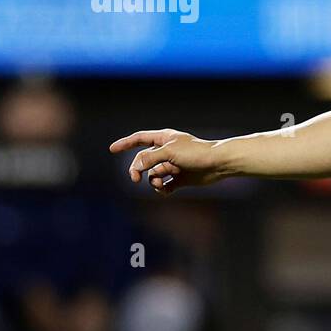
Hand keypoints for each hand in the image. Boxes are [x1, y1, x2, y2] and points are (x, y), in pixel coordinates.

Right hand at [109, 128, 224, 194]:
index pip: (140, 139)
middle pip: (143, 160)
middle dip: (137, 169)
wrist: (218, 164)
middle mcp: (167, 151)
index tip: (112, 149)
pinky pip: (164, 185)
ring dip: (153, 181)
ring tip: (160, 184)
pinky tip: (165, 191)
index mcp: (164, 139)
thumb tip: (136, 166)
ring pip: (153, 174)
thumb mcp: (169, 152)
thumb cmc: (196, 153)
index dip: (125, 143)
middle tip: (134, 179)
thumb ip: (150, 158)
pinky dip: (162, 189)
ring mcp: (173, 165)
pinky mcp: (180, 178)